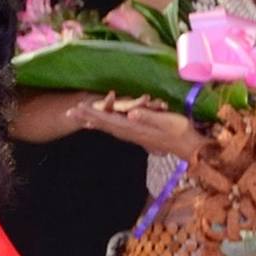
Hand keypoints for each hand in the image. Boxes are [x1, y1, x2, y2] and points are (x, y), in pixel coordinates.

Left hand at [68, 92, 202, 157]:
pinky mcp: (136, 134)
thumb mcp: (166, 121)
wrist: (187, 146)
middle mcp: (128, 132)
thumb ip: (148, 117)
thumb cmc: (179, 131)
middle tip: (68, 113)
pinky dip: (103, 125)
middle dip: (86, 117)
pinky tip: (98, 124)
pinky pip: (114, 129)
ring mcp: (132, 134)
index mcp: (132, 128)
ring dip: (91, 121)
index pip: (107, 119)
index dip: (91, 114)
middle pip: (103, 124)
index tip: (76, 109)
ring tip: (77, 117)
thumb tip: (130, 114)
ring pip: (107, 127)